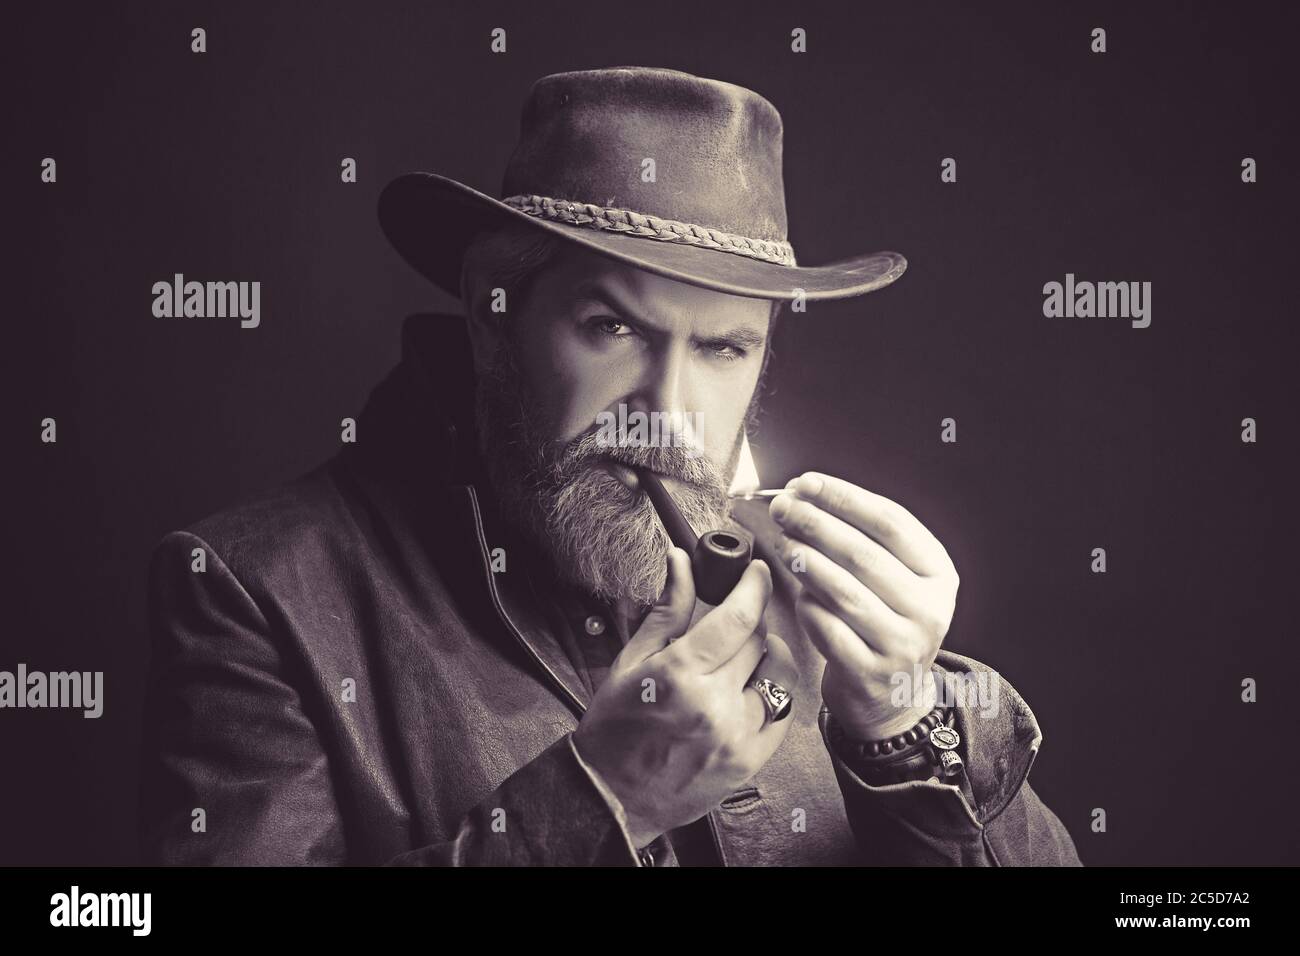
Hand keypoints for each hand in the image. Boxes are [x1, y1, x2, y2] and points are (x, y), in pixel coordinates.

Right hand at [572, 548, 798, 847]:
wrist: (613, 798)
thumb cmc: (615, 729)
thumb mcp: (632, 662)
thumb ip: (668, 611)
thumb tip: (682, 562)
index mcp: (680, 674)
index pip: (738, 616)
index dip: (754, 586)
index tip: (758, 573)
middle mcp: (714, 704)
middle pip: (758, 641)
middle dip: (750, 622)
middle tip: (735, 620)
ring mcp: (737, 735)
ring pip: (779, 675)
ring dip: (768, 655)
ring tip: (746, 654)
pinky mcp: (750, 761)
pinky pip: (783, 712)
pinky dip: (774, 692)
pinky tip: (754, 687)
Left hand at [768, 472, 958, 741]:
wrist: (894, 696)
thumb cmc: (884, 621)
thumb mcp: (896, 578)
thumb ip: (865, 538)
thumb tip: (806, 493)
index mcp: (938, 574)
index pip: (890, 522)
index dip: (844, 497)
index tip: (806, 482)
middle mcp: (929, 609)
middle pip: (863, 553)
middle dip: (815, 524)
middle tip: (783, 508)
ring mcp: (902, 644)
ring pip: (844, 591)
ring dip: (806, 561)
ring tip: (783, 542)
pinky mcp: (872, 673)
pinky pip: (829, 630)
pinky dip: (808, 607)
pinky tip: (796, 594)